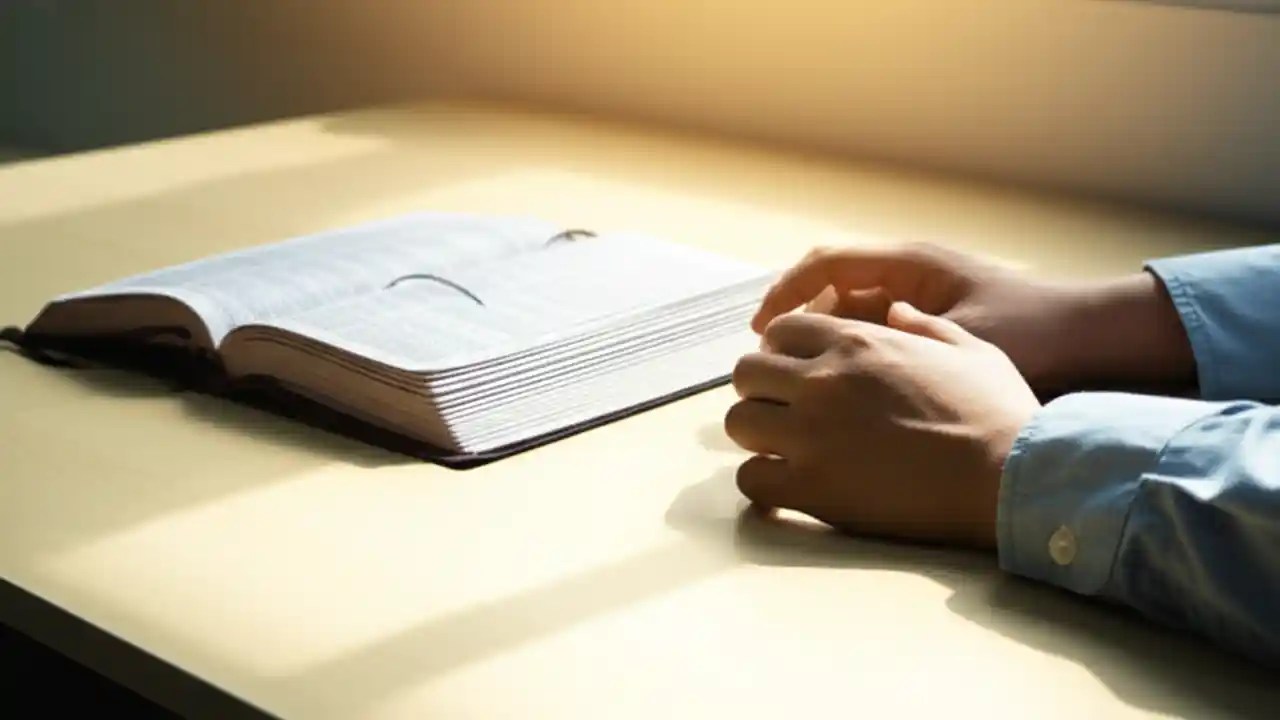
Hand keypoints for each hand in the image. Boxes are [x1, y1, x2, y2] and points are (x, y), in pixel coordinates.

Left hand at [726, 302, 1039, 547]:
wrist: (1008, 476)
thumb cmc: (998, 412)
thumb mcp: (969, 348)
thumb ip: (924, 325)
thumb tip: (895, 311)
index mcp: (857, 341)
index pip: (779, 330)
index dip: (783, 352)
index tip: (797, 373)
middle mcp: (823, 381)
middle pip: (745, 373)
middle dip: (760, 390)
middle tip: (784, 412)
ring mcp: (812, 435)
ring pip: (738, 423)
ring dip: (757, 435)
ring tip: (784, 450)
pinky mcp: (812, 487)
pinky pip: (751, 480)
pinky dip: (763, 483)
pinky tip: (788, 487)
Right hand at [754, 243, 1195, 392]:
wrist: (1096, 339)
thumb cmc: (1037, 334)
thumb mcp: (965, 340)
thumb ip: (901, 342)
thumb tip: (833, 351)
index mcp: (914, 267)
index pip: (827, 264)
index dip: (785, 293)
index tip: (760, 329)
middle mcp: (913, 277)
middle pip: (831, 289)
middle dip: (796, 323)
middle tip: (772, 366)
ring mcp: (923, 301)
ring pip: (851, 315)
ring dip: (822, 344)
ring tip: (800, 384)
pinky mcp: (934, 327)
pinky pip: (877, 335)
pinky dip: (854, 357)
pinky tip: (845, 392)